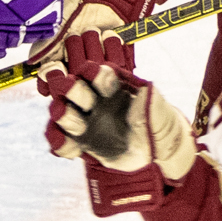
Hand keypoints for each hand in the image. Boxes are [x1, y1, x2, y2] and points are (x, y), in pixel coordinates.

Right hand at [41, 32, 196, 213]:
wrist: (156, 150)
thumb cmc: (157, 123)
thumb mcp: (160, 109)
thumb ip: (152, 100)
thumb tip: (147, 89)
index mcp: (111, 87)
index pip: (98, 75)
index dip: (93, 73)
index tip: (91, 71)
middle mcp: (93, 101)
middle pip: (74, 91)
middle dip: (71, 89)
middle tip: (67, 87)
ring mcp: (84, 121)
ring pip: (65, 114)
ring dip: (63, 115)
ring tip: (62, 115)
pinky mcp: (80, 142)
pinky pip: (64, 142)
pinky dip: (61, 144)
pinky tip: (68, 147)